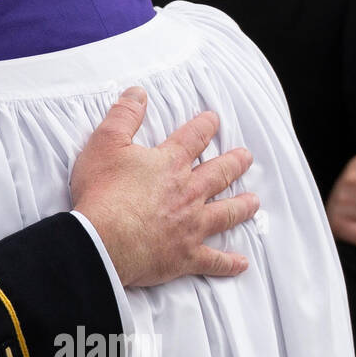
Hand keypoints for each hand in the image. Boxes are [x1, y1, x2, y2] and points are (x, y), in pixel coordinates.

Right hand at [71, 86, 258, 287]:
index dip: (204, 126)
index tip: (214, 119)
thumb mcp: (106, 143)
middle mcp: (187, 192)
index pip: (193, 138)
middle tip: (246, 157)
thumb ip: (123, 116)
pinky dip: (228, 263)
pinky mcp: (185, 255)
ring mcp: (190, 225)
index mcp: (169, 164)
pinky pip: (213, 260)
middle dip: (234, 163)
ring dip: (241, 206)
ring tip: (253, 201)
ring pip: (225, 213)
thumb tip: (138, 93)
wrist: (102, 239)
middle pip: (218, 174)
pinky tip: (241, 264)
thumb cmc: (102, 192)